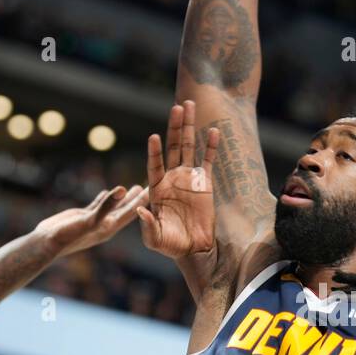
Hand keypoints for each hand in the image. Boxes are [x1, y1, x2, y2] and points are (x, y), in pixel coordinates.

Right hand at [34, 186, 143, 256]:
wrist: (47, 244)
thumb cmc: (67, 235)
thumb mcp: (88, 220)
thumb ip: (105, 206)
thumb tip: (122, 189)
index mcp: (110, 228)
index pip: (131, 212)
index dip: (142, 200)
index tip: (155, 188)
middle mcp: (105, 225)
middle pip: (126, 209)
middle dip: (138, 198)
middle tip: (151, 185)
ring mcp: (95, 221)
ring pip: (113, 206)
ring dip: (123, 198)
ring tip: (133, 187)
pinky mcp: (84, 216)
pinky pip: (98, 205)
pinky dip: (105, 198)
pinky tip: (108, 191)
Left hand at [135, 100, 219, 258]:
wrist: (193, 248)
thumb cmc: (170, 244)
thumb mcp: (154, 238)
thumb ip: (147, 225)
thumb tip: (141, 210)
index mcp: (157, 188)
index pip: (154, 164)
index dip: (154, 152)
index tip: (154, 137)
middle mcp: (171, 178)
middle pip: (172, 147)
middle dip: (174, 127)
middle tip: (177, 107)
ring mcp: (188, 178)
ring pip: (188, 147)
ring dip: (188, 128)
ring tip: (189, 106)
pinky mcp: (204, 183)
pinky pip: (208, 161)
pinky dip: (211, 146)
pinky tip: (214, 131)